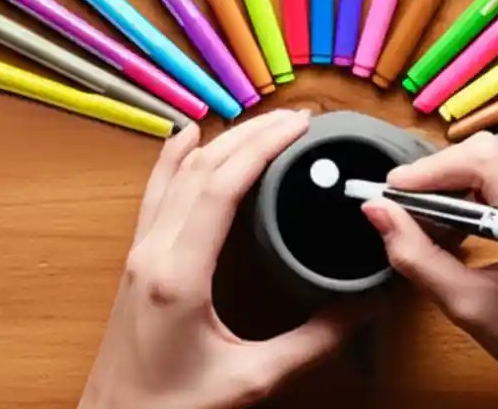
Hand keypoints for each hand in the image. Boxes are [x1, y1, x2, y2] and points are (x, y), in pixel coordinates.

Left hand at [81, 110, 369, 408]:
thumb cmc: (171, 407)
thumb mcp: (251, 379)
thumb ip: (311, 342)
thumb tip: (361, 309)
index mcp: (178, 275)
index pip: (221, 187)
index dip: (261, 148)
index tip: (296, 127)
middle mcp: (153, 253)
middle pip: (200, 169)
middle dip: (248, 135)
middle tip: (294, 119)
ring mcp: (139, 253)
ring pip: (177, 174)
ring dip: (218, 141)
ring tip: (259, 122)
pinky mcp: (136, 261)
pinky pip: (155, 193)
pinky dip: (172, 159)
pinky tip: (186, 136)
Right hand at [360, 133, 497, 408]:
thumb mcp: (468, 306)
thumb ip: (418, 257)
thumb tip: (380, 214)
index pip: (484, 162)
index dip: (431, 170)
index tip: (393, 190)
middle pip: (488, 155)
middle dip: (438, 174)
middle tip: (401, 203)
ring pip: (495, 165)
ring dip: (452, 183)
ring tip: (423, 216)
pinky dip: (471, 194)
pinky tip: (452, 222)